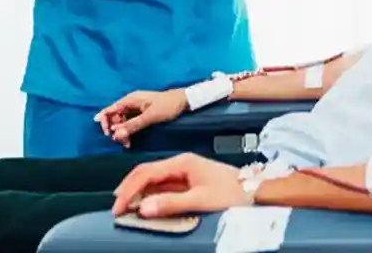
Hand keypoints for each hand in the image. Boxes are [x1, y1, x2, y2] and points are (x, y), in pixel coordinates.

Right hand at [94, 89, 187, 147]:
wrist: (184, 101)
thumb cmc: (168, 106)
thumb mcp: (150, 117)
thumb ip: (132, 125)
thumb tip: (116, 134)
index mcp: (130, 100)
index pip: (110, 109)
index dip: (104, 121)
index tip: (108, 134)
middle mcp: (130, 103)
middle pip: (114, 117)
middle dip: (115, 130)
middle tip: (121, 142)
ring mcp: (135, 109)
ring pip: (121, 122)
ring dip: (121, 133)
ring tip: (127, 144)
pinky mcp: (141, 114)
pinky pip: (129, 124)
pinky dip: (128, 132)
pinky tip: (130, 141)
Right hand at [112, 153, 247, 217]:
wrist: (254, 191)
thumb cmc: (233, 192)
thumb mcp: (201, 200)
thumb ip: (172, 204)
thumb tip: (144, 208)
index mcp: (182, 162)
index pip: (146, 173)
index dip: (129, 190)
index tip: (118, 207)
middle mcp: (180, 164)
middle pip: (146, 173)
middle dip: (129, 189)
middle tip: (117, 208)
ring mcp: (183, 173)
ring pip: (152, 180)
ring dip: (138, 193)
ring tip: (126, 208)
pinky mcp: (187, 183)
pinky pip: (162, 188)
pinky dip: (150, 197)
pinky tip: (145, 206)